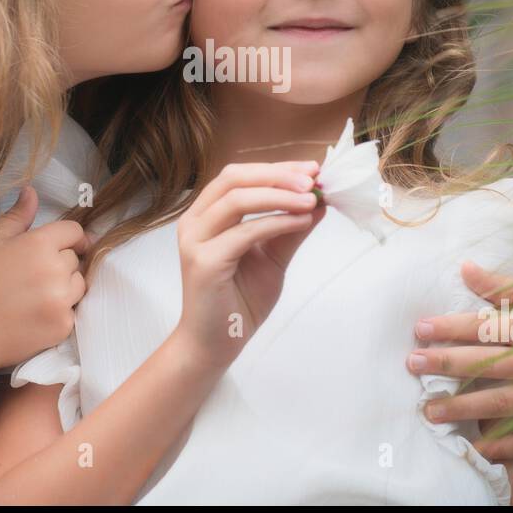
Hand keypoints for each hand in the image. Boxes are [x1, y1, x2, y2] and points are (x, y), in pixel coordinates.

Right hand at [0, 186, 88, 372]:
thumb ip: (17, 216)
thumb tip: (31, 191)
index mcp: (39, 244)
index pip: (74, 232)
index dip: (67, 237)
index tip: (60, 246)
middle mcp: (55, 270)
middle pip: (75, 259)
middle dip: (59, 263)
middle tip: (31, 276)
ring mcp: (61, 300)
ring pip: (78, 285)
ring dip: (64, 287)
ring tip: (33, 295)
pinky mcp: (62, 326)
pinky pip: (72, 312)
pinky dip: (59, 312)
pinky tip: (34, 314)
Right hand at [175, 161, 324, 368]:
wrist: (216, 344)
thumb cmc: (239, 301)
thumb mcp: (273, 258)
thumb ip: (290, 229)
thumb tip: (319, 201)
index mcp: (206, 215)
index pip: (239, 176)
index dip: (276, 168)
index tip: (312, 170)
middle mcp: (194, 222)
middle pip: (234, 178)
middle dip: (277, 175)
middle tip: (313, 180)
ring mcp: (195, 240)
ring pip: (237, 199)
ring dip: (279, 195)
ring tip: (311, 199)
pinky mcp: (203, 262)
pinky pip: (244, 232)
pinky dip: (276, 222)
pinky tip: (301, 222)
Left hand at [407, 260, 512, 461]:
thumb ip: (503, 287)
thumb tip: (464, 268)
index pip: (488, 327)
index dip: (452, 328)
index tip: (421, 328)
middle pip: (488, 365)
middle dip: (447, 365)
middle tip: (412, 364)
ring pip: (501, 404)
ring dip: (462, 409)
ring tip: (429, 410)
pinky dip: (501, 447)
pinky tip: (473, 447)